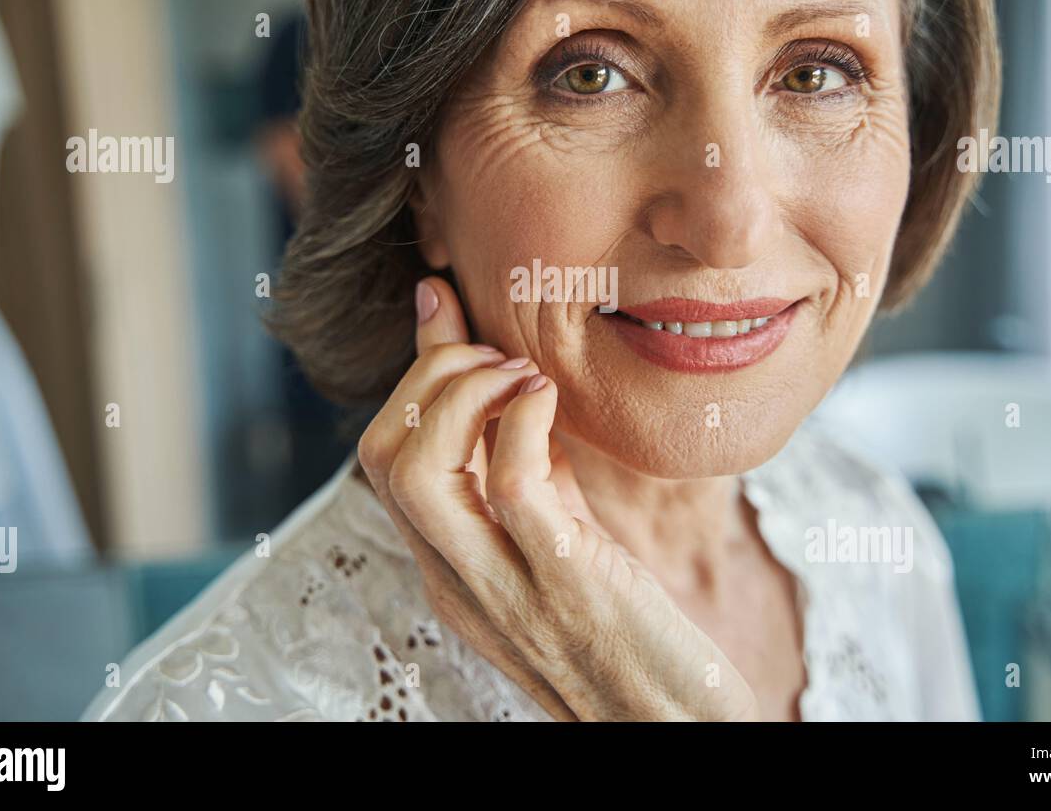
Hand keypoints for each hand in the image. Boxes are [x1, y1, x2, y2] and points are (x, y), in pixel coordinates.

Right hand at [354, 276, 759, 720]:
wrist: (669, 721)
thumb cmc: (621, 621)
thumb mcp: (555, 524)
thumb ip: (518, 455)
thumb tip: (502, 370)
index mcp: (446, 564)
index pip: (381, 454)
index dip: (414, 374)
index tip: (465, 329)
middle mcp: (456, 578)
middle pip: (381, 453)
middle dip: (431, 375)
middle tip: (499, 359)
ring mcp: (503, 586)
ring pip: (417, 472)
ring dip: (463, 395)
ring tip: (520, 377)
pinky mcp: (567, 583)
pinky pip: (513, 487)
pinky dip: (523, 421)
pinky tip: (551, 400)